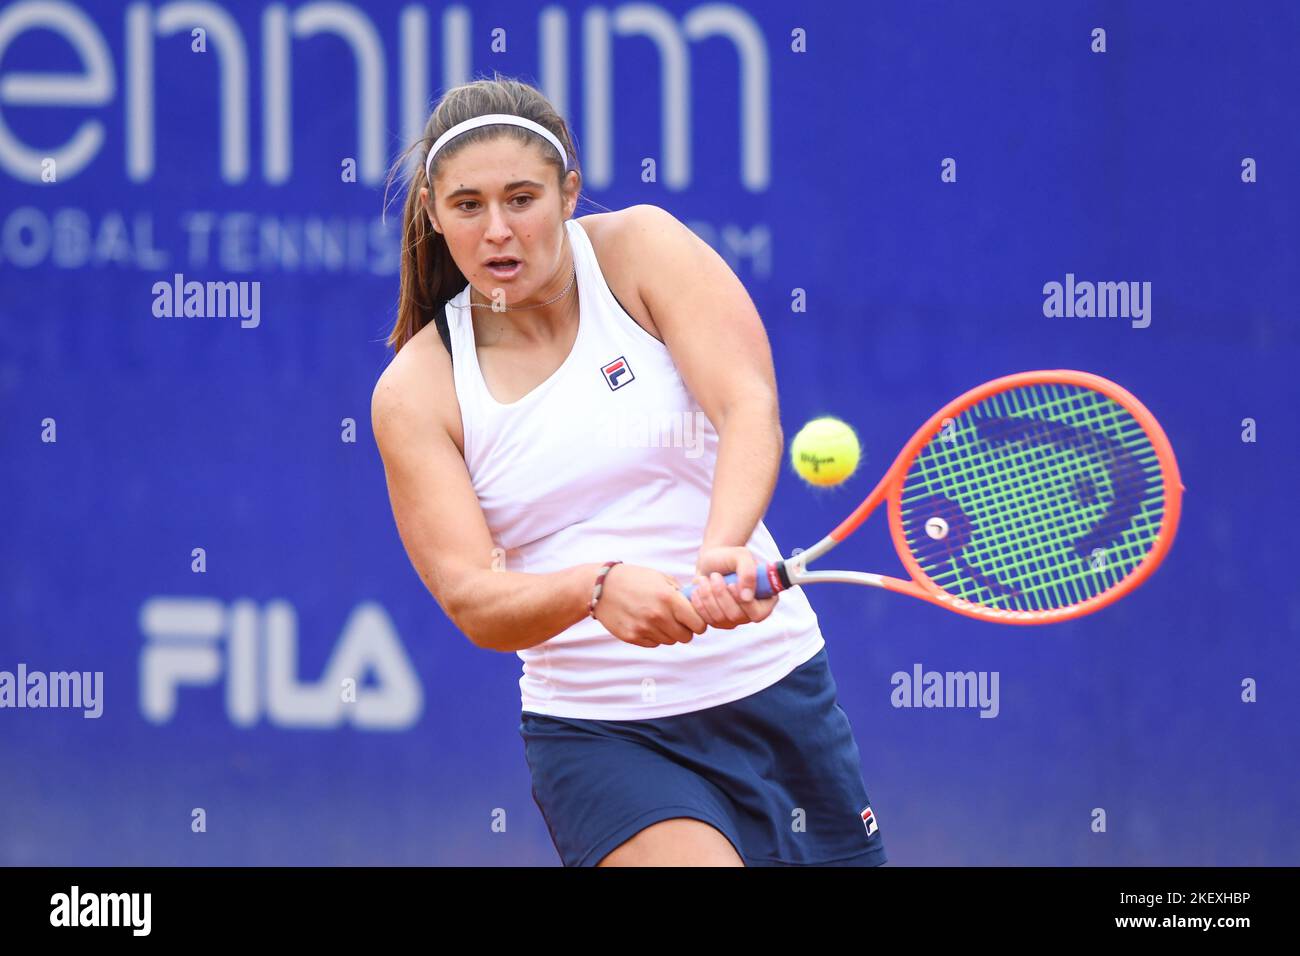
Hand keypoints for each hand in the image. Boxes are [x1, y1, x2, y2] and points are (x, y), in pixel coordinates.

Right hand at [592, 563, 706, 648]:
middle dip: (685, 629)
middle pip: (686, 637)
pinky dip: (654, 636)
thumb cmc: (635, 579)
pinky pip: (654, 644)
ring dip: (668, 632)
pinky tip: (645, 622)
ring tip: (657, 617)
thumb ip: (681, 594)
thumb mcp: (661, 578)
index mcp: (668, 598)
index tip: (694, 618)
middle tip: (677, 620)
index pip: (698, 624)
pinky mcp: (632, 637)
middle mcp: (657, 615)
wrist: (601, 586)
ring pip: (670, 641)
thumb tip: (699, 607)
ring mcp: (644, 628)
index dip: (699, 622)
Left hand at [688, 546, 778, 629]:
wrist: (710, 562)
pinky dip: (699, 603)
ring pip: (719, 618)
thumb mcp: (741, 556)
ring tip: (704, 579)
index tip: (731, 584)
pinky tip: (698, 589)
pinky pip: (706, 620)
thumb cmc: (728, 558)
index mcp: (765, 599)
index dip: (744, 603)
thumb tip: (746, 597)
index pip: (758, 613)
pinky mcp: (717, 622)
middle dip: (721, 594)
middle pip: (736, 616)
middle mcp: (751, 613)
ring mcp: (734, 620)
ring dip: (708, 596)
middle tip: (714, 576)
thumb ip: (748, 572)